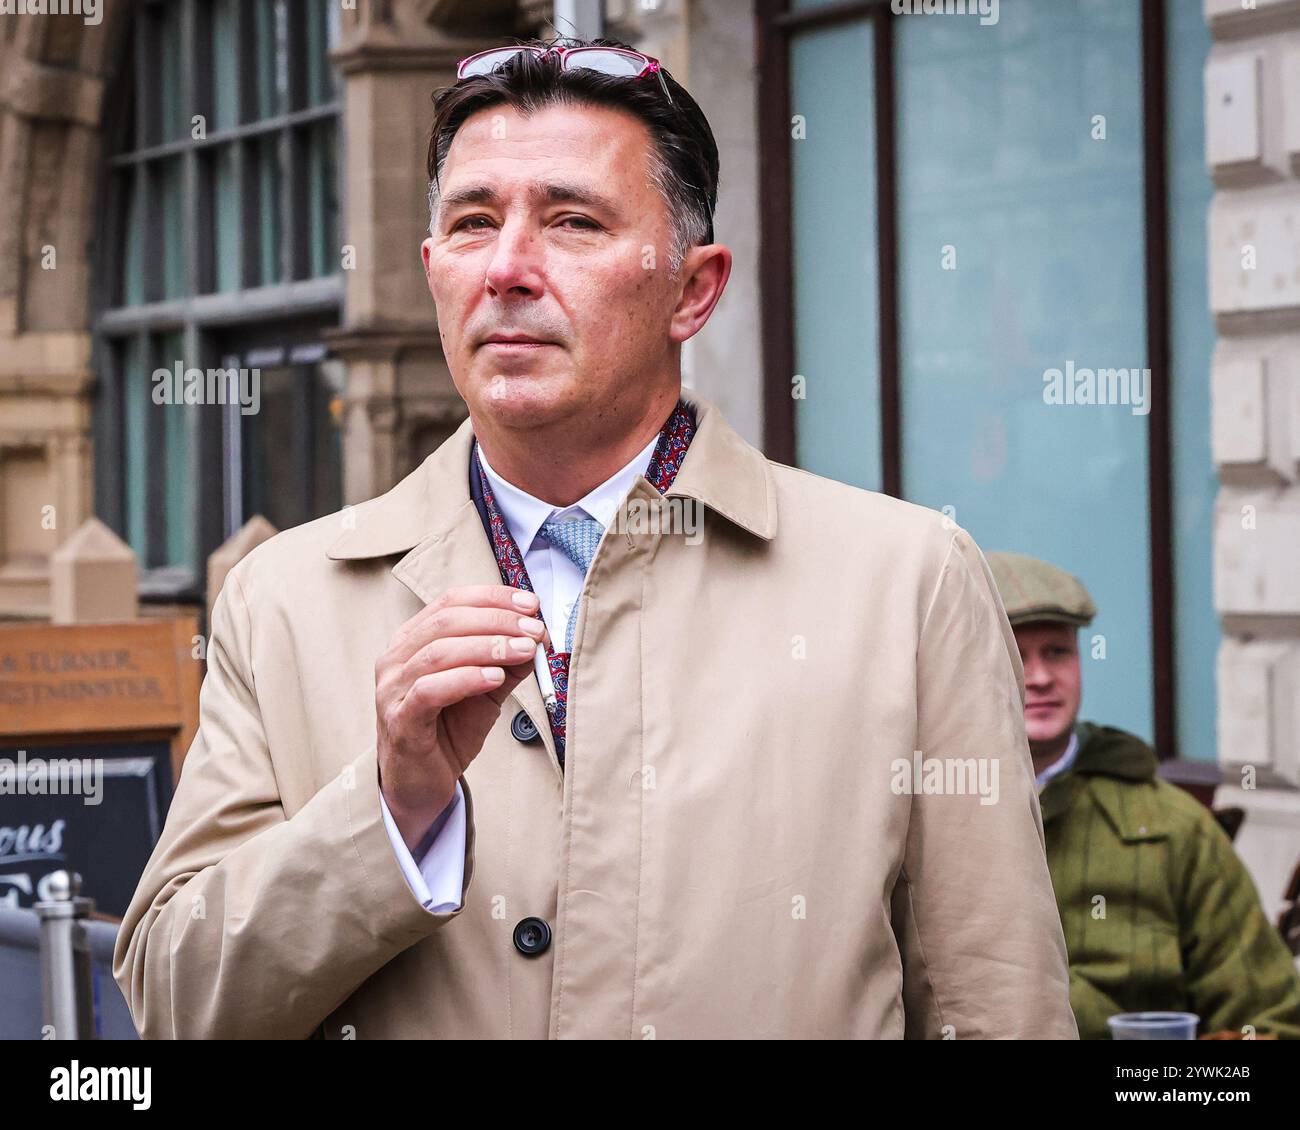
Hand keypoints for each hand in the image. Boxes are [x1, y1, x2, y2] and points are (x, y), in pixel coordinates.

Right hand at [377, 585, 549, 852]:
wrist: (420, 784)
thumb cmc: (447, 730)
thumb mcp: (485, 689)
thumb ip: (507, 661)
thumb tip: (537, 635)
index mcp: (412, 640)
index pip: (451, 602)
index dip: (493, 598)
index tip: (531, 604)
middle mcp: (395, 658)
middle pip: (447, 621)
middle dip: (497, 620)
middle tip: (535, 630)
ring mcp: (392, 689)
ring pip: (439, 652)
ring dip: (488, 646)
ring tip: (524, 650)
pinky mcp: (399, 720)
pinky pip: (431, 690)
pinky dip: (466, 678)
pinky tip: (495, 677)